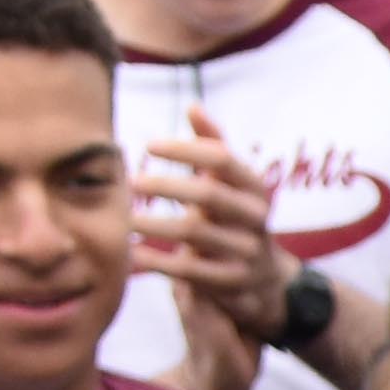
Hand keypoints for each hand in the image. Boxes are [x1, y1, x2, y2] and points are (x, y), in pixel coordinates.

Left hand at [134, 109, 287, 337]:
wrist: (263, 279)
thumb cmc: (234, 219)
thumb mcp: (231, 184)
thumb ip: (213, 146)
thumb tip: (193, 106)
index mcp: (254, 187)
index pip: (222, 159)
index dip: (185, 150)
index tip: (149, 146)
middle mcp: (255, 217)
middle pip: (209, 195)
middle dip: (167, 187)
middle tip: (131, 183)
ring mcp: (246, 252)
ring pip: (195, 234)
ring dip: (155, 225)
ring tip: (126, 218)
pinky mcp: (231, 283)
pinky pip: (190, 272)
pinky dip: (158, 262)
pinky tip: (133, 253)